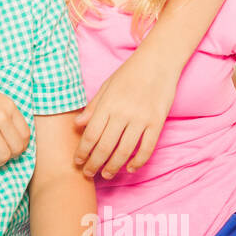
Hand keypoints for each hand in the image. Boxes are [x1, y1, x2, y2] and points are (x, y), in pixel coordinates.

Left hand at [74, 43, 178, 178]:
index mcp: (107, 104)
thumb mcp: (106, 86)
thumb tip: (77, 125)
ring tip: (106, 174)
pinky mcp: (157, 122)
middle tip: (88, 173)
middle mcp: (123, 113)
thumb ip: (93, 107)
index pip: (90, 135)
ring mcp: (141, 119)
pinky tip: (130, 168)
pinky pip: (147, 148)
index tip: (77, 161)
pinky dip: (138, 161)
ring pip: (125, 151)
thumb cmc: (129, 73)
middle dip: (94, 164)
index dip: (82, 152)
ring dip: (113, 167)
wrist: (158, 61)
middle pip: (105, 147)